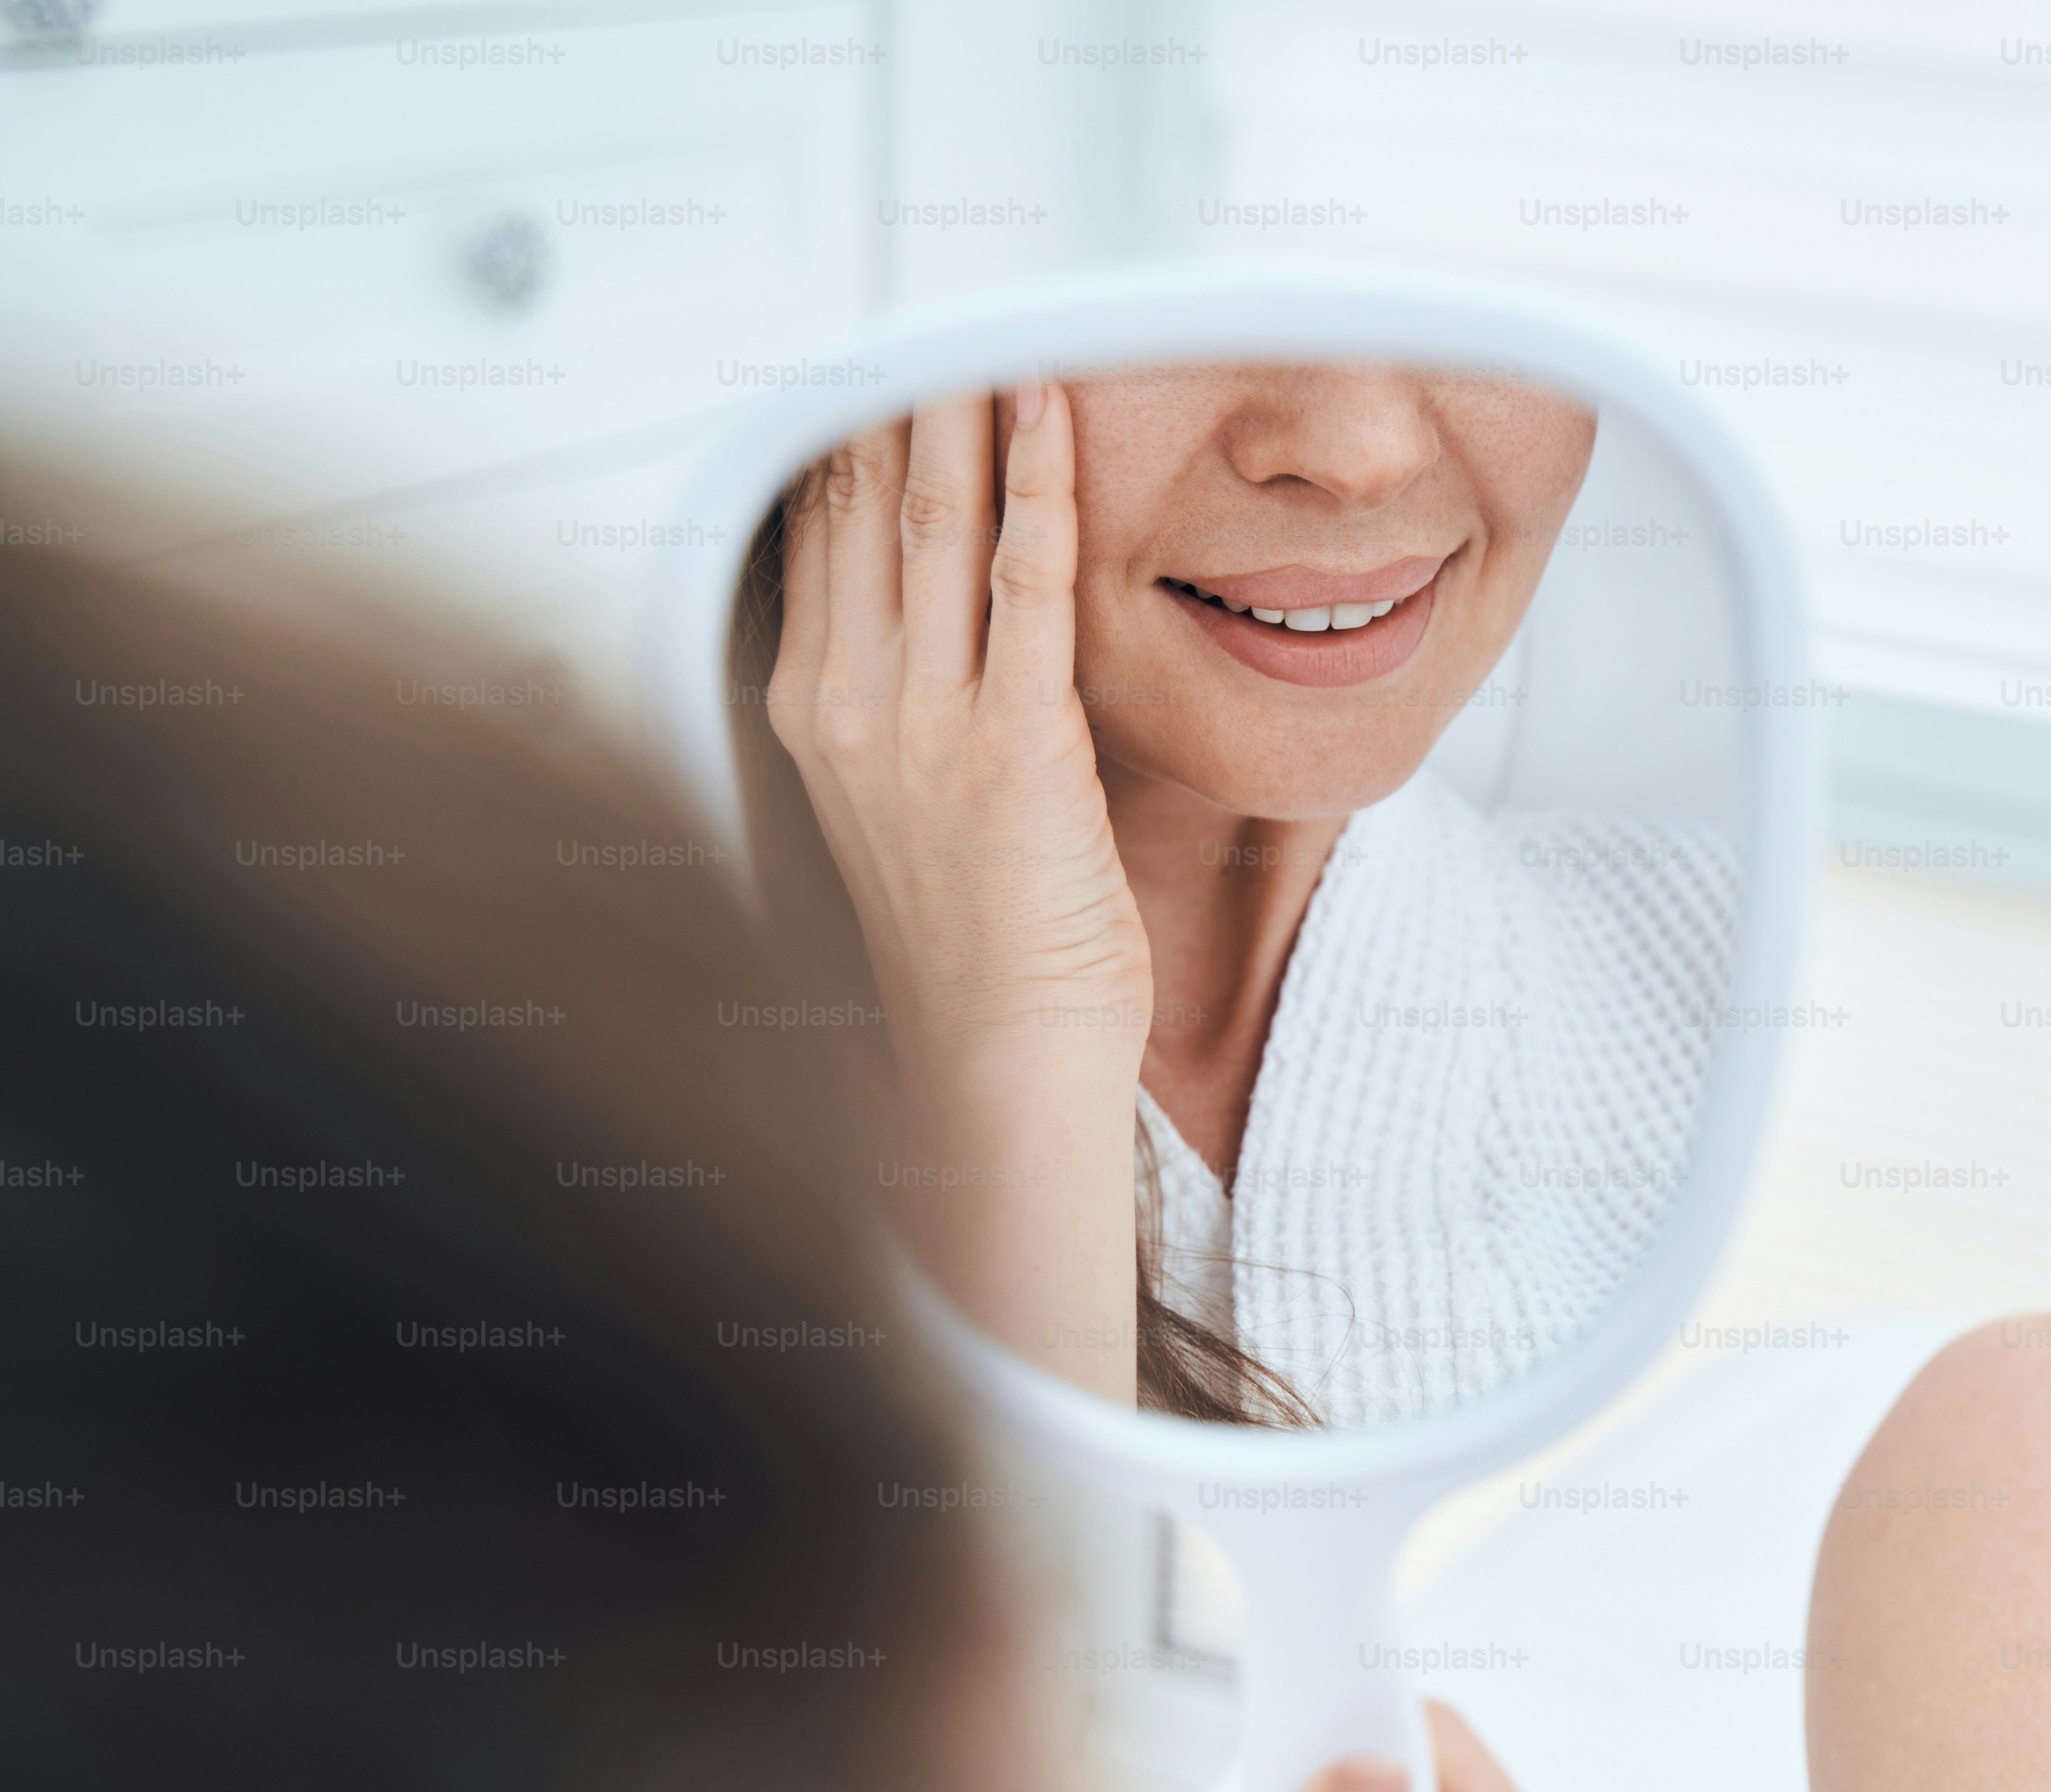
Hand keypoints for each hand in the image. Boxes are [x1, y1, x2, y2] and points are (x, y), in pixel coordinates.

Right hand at [765, 384, 1142, 1387]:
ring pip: (937, 521)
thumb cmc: (973, 941)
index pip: (816, 530)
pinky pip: (1027, 582)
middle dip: (901, 392)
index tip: (875, 349)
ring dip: (967, 410)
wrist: (1002, 1053)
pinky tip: (1051, 412)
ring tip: (991, 320)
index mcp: (816, 711)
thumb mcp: (906, 795)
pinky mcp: (1016, 744)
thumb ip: (908, 692)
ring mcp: (927, 723)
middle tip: (932, 296)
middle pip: (867, 503)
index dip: (847, 425)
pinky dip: (1041, 484)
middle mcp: (853, 704)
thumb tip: (935, 599)